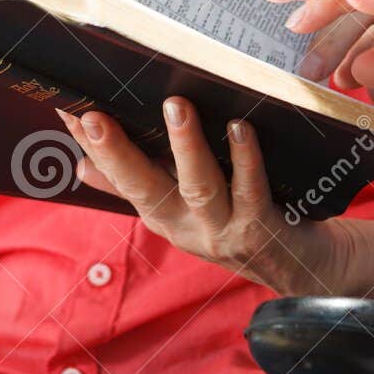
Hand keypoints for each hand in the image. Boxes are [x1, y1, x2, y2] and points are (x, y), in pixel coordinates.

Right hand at [57, 99, 358, 296]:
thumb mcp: (184, 208)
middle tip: (94, 115)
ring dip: (185, 146)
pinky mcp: (262, 229)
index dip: (91, 147)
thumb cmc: (243, 222)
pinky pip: (252, 191)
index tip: (66, 108)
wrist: (307, 268)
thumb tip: (82, 166)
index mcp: (163, 217)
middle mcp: (186, 228)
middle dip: (117, 153)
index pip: (117, 179)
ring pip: (199, 187)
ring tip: (175, 105)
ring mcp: (224, 231)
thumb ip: (137, 186)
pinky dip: (246, 158)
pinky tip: (240, 127)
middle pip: (145, 189)